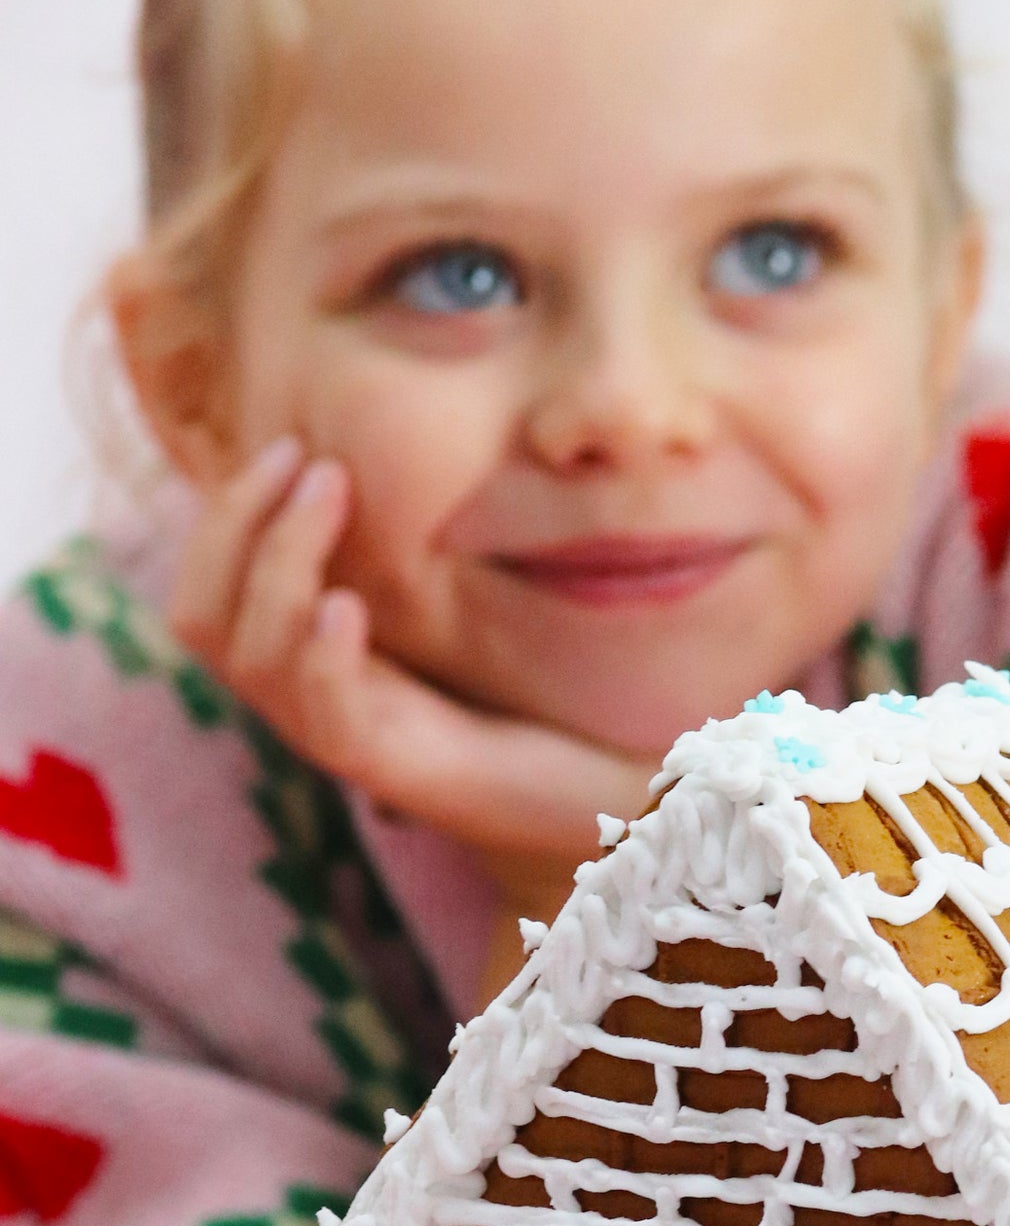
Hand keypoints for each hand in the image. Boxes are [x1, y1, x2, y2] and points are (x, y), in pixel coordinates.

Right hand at [167, 440, 653, 873]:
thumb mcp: (449, 607)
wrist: (593, 784)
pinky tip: (345, 604)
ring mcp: (341, 737)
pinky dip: (321, 656)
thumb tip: (375, 458)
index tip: (286, 442)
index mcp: (303, 662)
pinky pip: (324, 715)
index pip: (206, 591)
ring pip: (253, 659)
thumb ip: (402, 556)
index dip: (226, 513)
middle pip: (200, 620)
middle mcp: (304, 701)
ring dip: (281, 560)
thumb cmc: (525, 689)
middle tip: (301, 457)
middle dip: (234, 523)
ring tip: (332, 489)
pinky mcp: (390, 770)